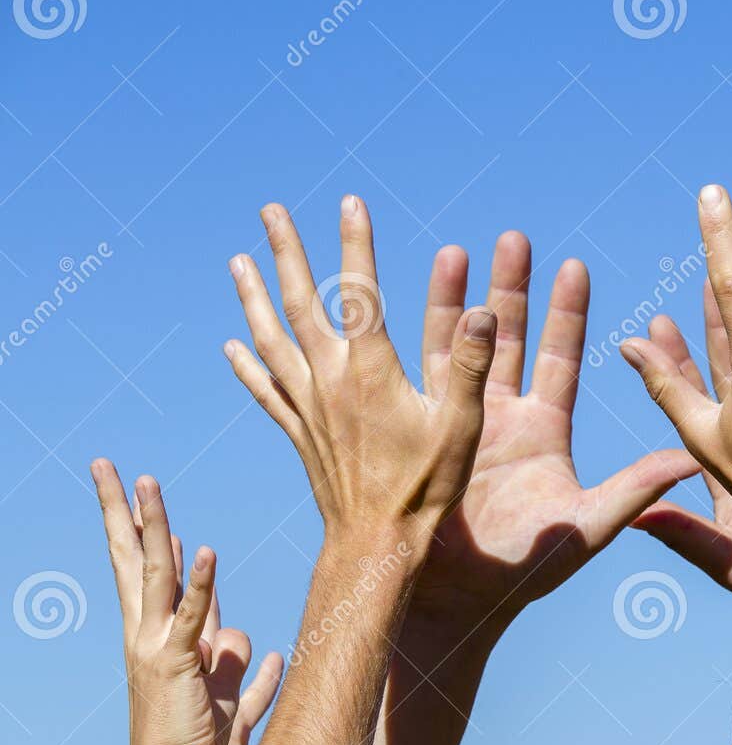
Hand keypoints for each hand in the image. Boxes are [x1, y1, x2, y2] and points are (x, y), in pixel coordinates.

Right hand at [90, 461, 279, 744]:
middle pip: (134, 559)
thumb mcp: (230, 694)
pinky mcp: (175, 665)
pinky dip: (199, 584)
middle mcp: (149, 634)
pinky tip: (204, 550)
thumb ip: (239, 665)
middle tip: (106, 467)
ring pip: (155, 573)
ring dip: (153, 525)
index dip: (147, 532)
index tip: (137, 495)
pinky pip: (190, 616)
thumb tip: (251, 643)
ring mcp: (157, 646)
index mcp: (161, 635)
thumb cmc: (200, 743)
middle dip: (122, 510)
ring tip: (146, 482)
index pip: (150, 571)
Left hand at [224, 196, 496, 550]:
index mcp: (370, 371)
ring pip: (273, 338)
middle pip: (301, 303)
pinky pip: (265, 389)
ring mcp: (308, 406)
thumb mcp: (461, 426)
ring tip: (237, 262)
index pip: (360, 291)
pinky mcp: (299, 433)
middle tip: (271, 211)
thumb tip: (486, 314)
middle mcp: (330, 380)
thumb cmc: (426, 487)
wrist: (376, 543)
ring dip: (254, 297)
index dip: (355, 243)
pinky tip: (232, 346)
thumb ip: (474, 368)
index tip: (350, 201)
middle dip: (286, 253)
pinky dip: (248, 364)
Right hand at [403, 236, 697, 626]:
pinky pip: (413, 376)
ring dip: (460, 299)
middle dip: (513, 288)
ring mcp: (454, 422)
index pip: (560, 358)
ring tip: (461, 248)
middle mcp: (501, 418)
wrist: (453, 605)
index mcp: (544, 432)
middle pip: (510, 338)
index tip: (574, 264)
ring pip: (459, 346)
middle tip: (516, 237)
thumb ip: (635, 491)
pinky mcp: (416, 434)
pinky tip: (397, 300)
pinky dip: (413, 336)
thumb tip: (692, 462)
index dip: (567, 313)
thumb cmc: (523, 577)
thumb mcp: (587, 528)